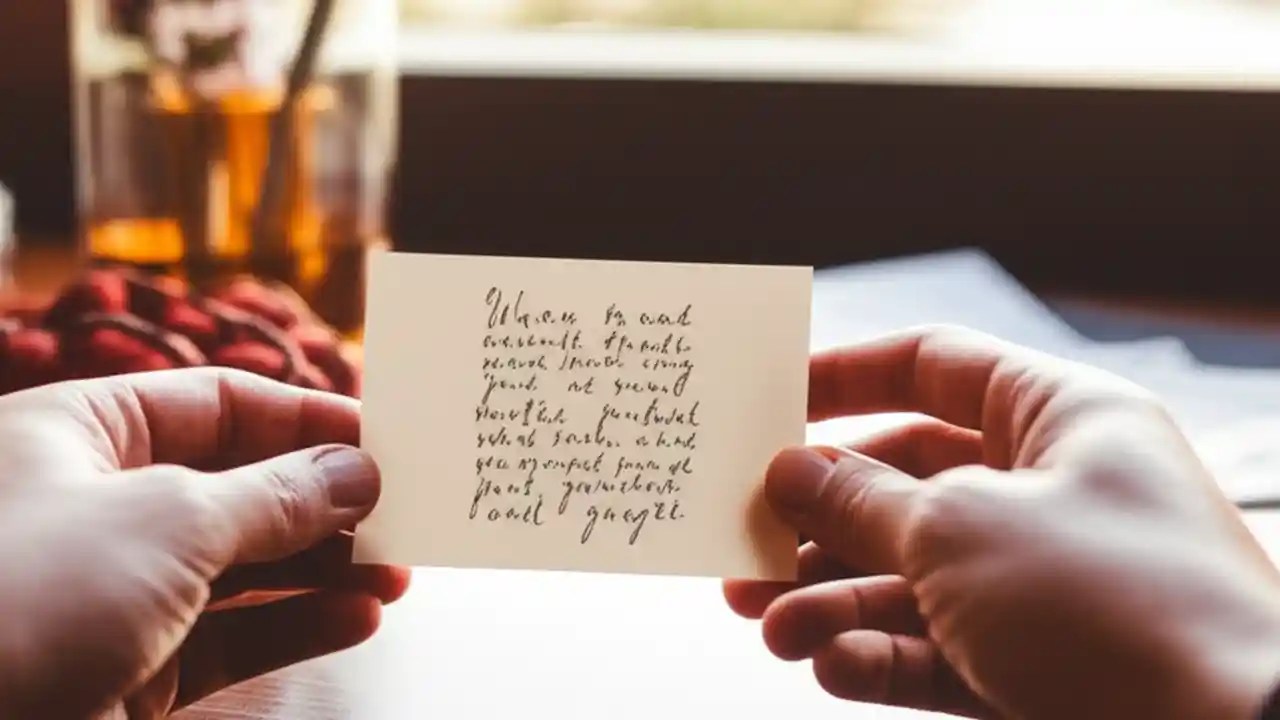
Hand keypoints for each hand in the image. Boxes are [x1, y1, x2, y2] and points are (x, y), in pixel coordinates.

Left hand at [0, 368, 409, 718]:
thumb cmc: (18, 601)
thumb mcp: (167, 521)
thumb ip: (274, 495)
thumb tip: (356, 470)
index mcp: (79, 435)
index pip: (219, 404)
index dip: (306, 415)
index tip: (385, 433)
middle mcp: (96, 505)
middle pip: (240, 484)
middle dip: (325, 500)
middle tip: (404, 510)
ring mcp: (114, 589)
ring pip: (244, 564)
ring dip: (325, 568)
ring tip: (398, 572)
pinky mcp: (128, 667)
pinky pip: (231, 632)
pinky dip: (297, 624)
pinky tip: (356, 618)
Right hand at [725, 326, 1279, 718]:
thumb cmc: (1111, 602)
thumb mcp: (958, 528)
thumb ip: (861, 498)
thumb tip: (791, 470)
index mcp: (1057, 419)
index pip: (934, 366)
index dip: (846, 375)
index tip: (769, 398)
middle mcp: (1050, 492)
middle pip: (904, 481)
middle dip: (819, 516)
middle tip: (745, 538)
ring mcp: (1042, 584)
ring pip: (909, 575)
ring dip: (832, 600)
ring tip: (766, 623)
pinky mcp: (1035, 665)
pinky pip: (936, 648)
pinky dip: (878, 657)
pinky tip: (830, 665)